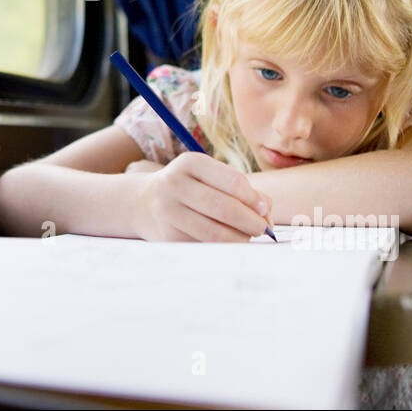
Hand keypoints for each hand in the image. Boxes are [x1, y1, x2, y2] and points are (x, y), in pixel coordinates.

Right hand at [129, 151, 272, 241]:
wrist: (145, 202)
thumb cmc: (191, 188)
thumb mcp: (209, 176)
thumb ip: (242, 189)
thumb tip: (266, 214)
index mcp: (190, 163)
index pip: (233, 181)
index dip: (254, 198)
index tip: (264, 209)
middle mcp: (175, 184)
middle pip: (225, 208)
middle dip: (251, 222)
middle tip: (262, 229)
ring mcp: (168, 211)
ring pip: (215, 232)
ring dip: (240, 239)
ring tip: (247, 237)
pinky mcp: (168, 235)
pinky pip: (205, 245)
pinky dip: (223, 247)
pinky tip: (227, 242)